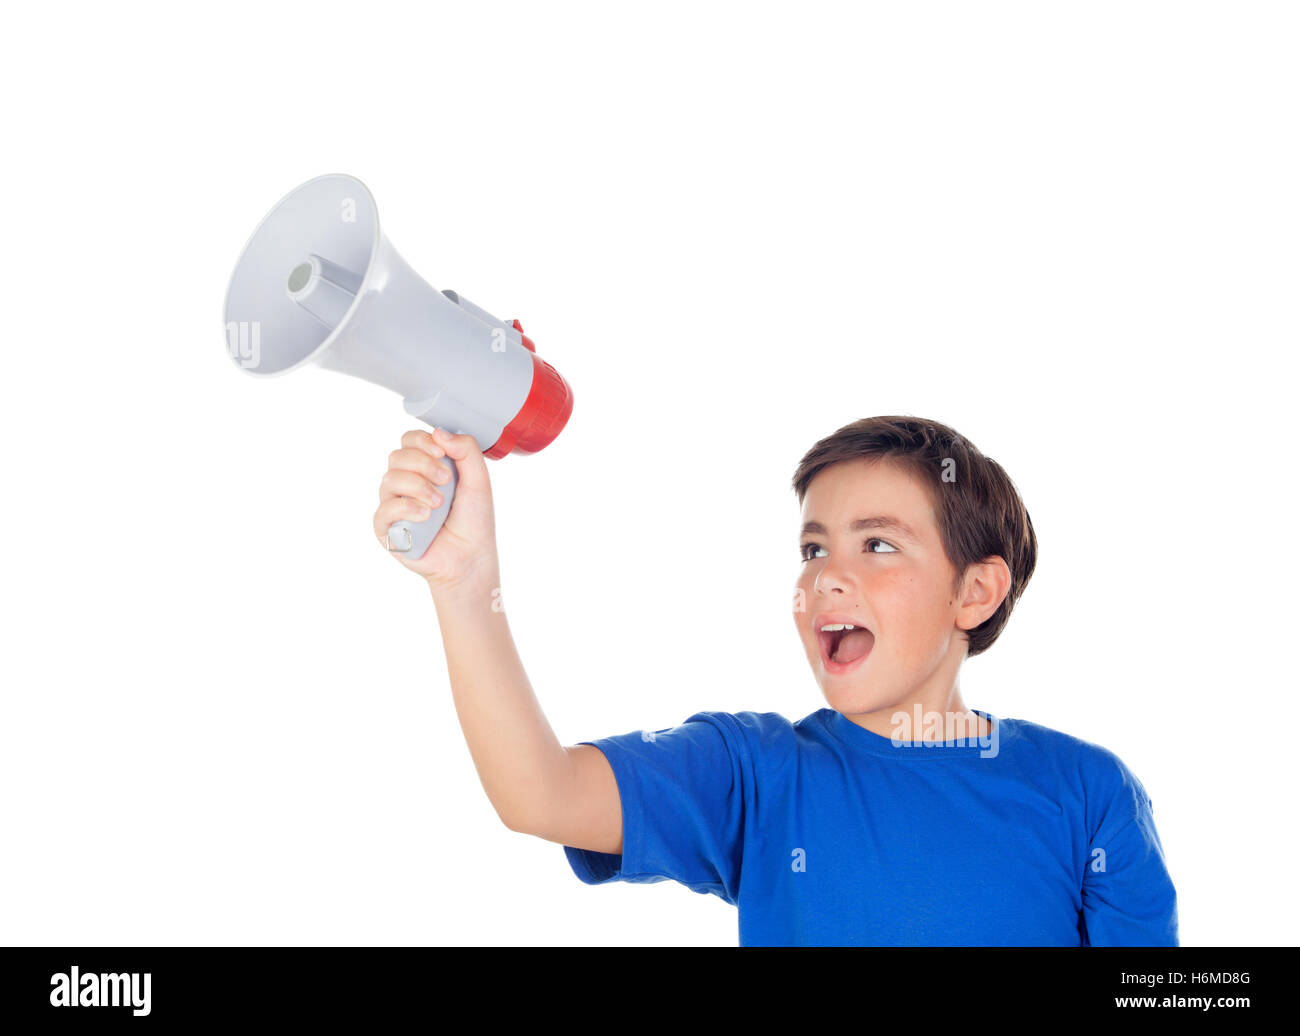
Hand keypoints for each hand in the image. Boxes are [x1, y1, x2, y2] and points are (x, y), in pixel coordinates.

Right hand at [373, 428, 498, 590]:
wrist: (471, 557)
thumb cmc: (474, 520)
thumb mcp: (479, 480)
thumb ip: (466, 450)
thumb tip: (439, 433)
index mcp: (425, 467)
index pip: (410, 440)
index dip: (422, 442)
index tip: (441, 454)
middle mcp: (406, 482)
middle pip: (397, 456)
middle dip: (423, 464)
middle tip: (445, 481)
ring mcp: (393, 504)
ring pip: (389, 479)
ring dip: (418, 487)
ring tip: (438, 504)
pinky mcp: (386, 528)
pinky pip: (384, 508)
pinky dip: (406, 507)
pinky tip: (425, 516)